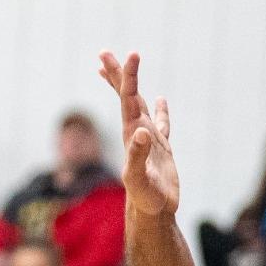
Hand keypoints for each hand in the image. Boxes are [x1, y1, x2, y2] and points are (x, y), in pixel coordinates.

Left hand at [98, 52, 178, 216]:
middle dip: (117, 75)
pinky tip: (160, 101)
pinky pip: (162, 124)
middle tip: (103, 52)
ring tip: (129, 68)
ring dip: (134, 87)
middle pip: (126, 97)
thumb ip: (138, 154)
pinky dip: (161, 111)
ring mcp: (149, 140)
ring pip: (140, 106)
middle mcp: (137, 132)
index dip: (129, 75)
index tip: (132, 54)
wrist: (152, 214)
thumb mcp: (139, 177)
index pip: (128, 98)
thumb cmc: (144, 198)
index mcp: (131, 133)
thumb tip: (141, 131)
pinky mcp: (161, 149)